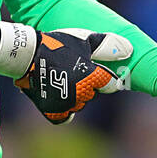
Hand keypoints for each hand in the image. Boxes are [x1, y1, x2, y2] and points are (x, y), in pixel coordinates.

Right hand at [0, 21, 131, 124]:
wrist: (26, 55)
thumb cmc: (57, 45)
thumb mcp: (84, 40)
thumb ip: (108, 45)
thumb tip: (130, 49)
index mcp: (93, 76)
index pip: (110, 84)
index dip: (103, 77)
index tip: (93, 71)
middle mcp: (82, 93)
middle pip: (92, 94)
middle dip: (86, 84)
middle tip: (71, 70)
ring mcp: (67, 104)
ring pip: (79, 104)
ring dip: (74, 96)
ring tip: (61, 79)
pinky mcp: (53, 111)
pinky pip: (64, 117)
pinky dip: (62, 109)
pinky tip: (58, 97)